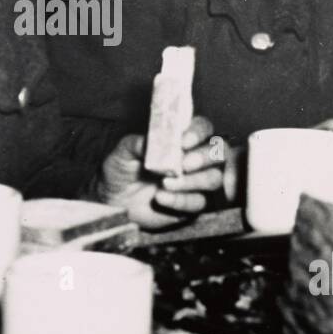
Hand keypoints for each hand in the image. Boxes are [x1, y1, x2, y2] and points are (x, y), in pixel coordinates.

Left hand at [98, 116, 238, 229]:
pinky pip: (198, 203)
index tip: (183, 141)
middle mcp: (194, 159)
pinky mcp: (191, 205)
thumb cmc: (121, 171)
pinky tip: (161, 197)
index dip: (199, 132)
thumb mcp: (122, 153)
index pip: (203, 128)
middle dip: (205, 157)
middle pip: (219, 152)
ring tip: (166, 183)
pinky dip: (180, 200)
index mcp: (181, 139)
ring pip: (214, 178)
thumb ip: (137, 143)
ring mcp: (196, 182)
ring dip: (193, 181)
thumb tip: (151, 140)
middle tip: (184, 164)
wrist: (113, 201)